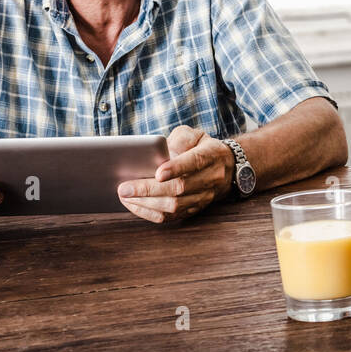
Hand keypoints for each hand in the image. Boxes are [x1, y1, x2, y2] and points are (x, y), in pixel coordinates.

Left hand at [117, 125, 232, 223]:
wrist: (227, 167)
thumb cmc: (202, 147)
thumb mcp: (194, 134)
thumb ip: (179, 139)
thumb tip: (158, 154)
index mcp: (210, 155)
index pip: (194, 162)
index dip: (177, 168)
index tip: (157, 172)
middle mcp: (210, 178)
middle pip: (180, 188)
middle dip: (149, 189)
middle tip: (124, 188)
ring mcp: (204, 197)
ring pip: (175, 205)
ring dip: (146, 203)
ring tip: (124, 196)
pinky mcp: (195, 209)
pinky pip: (172, 217)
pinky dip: (150, 213)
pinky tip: (134, 205)